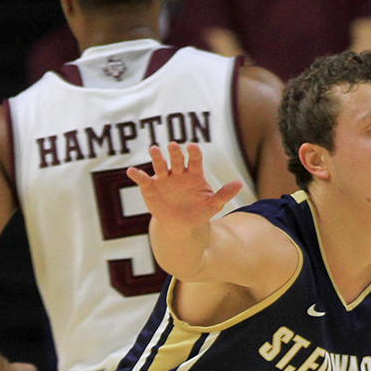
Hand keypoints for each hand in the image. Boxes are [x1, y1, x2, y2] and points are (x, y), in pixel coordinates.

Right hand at [125, 143, 243, 231]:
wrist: (180, 224)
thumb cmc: (198, 211)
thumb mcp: (212, 205)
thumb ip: (224, 194)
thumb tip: (239, 183)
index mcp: (193, 173)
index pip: (195, 160)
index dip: (194, 153)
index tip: (193, 147)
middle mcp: (178, 172)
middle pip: (177, 159)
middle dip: (175, 153)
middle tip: (173, 146)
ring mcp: (163, 178)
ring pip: (160, 165)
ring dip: (157, 157)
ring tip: (154, 150)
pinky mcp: (150, 187)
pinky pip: (143, 180)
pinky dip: (137, 175)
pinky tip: (131, 171)